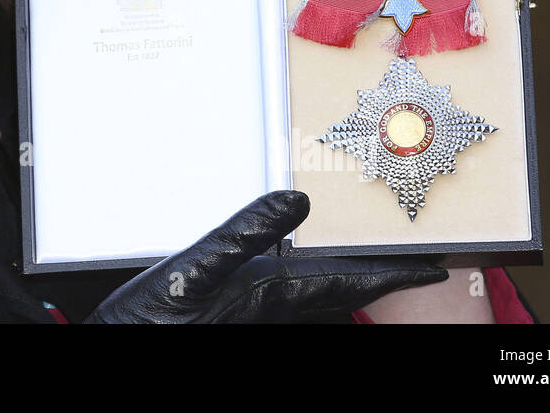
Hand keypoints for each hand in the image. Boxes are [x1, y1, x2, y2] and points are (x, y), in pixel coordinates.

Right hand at [83, 190, 447, 322]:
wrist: (117, 350)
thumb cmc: (149, 322)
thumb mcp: (192, 268)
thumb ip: (243, 232)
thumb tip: (296, 200)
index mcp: (270, 294)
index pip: (348, 282)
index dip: (393, 273)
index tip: (433, 267)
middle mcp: (271, 311)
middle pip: (341, 298)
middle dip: (377, 281)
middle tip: (410, 267)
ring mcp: (254, 319)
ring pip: (318, 305)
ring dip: (346, 288)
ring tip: (367, 271)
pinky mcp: (234, 318)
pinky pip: (290, 307)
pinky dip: (310, 293)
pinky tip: (296, 283)